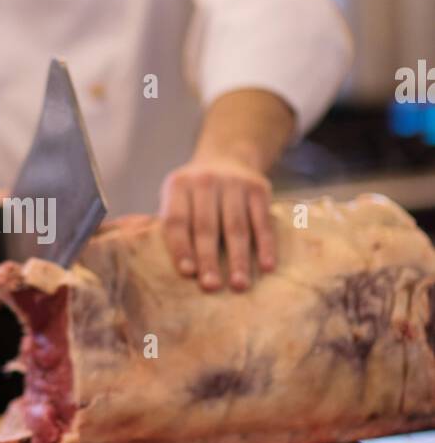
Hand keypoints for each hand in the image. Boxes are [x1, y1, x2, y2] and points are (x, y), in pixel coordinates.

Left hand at [159, 156, 275, 291]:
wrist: (228, 156)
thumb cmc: (197, 194)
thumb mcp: (178, 198)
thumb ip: (175, 227)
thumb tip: (182, 272)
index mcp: (178, 185)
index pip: (177, 221)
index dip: (181, 247)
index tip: (188, 273)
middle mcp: (205, 181)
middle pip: (206, 227)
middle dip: (209, 259)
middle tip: (211, 286)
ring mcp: (234, 182)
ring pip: (236, 227)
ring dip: (238, 259)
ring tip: (239, 285)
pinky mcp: (258, 188)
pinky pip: (261, 222)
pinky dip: (265, 245)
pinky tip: (266, 266)